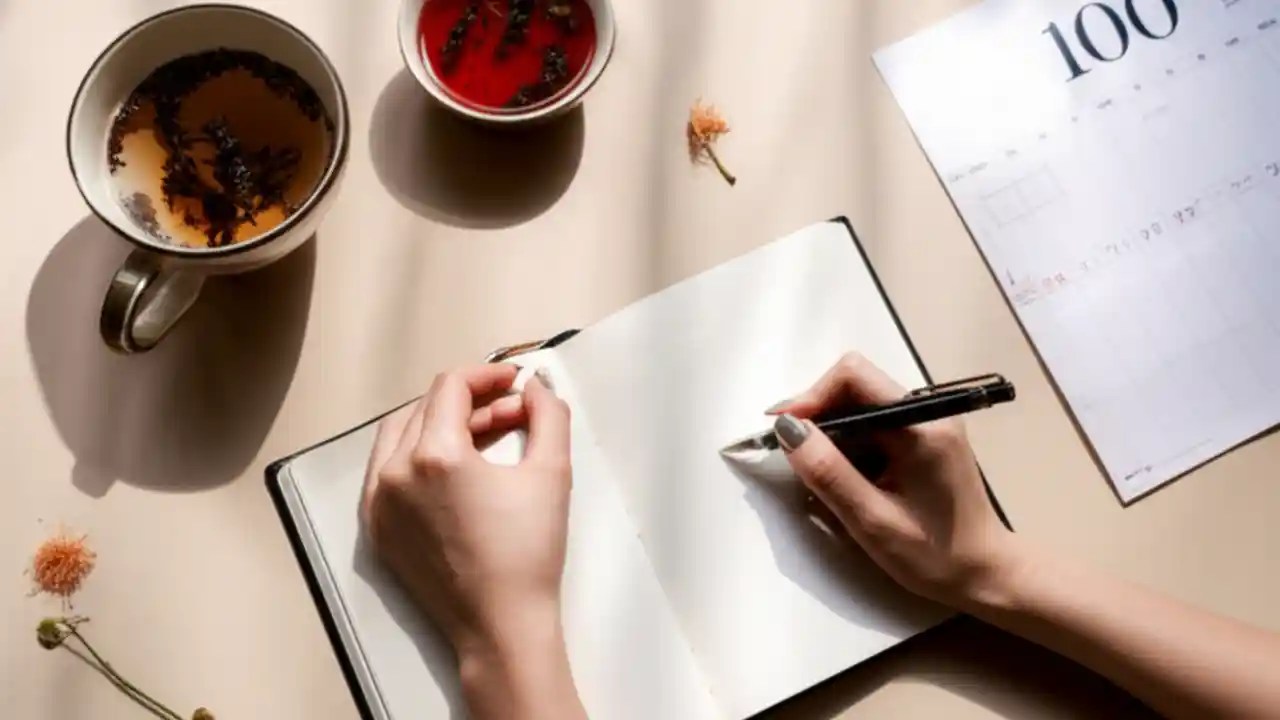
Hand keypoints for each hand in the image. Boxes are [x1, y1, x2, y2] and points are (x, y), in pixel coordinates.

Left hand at [361, 364, 583, 719]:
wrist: (500, 625)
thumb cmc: (527, 554)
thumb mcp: (552, 472)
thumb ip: (548, 414)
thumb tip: (535, 388)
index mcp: (435, 456)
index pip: (452, 387)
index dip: (486, 374)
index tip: (514, 380)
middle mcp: (395, 473)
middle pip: (425, 408)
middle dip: (469, 400)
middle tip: (509, 410)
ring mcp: (379, 503)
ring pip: (400, 436)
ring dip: (440, 423)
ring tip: (483, 435)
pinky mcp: (377, 528)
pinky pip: (387, 472)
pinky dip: (416, 456)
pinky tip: (454, 467)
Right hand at [769, 354, 1019, 609]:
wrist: (987, 575)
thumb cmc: (935, 557)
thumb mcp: (872, 520)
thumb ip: (829, 472)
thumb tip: (788, 429)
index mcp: (921, 427)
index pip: (854, 377)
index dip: (811, 396)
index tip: (783, 431)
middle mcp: (928, 414)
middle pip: (856, 387)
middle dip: (817, 416)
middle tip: (793, 456)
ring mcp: (929, 425)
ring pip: (862, 406)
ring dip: (832, 433)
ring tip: (818, 475)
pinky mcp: (924, 440)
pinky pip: (875, 426)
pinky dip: (850, 445)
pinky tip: (845, 479)